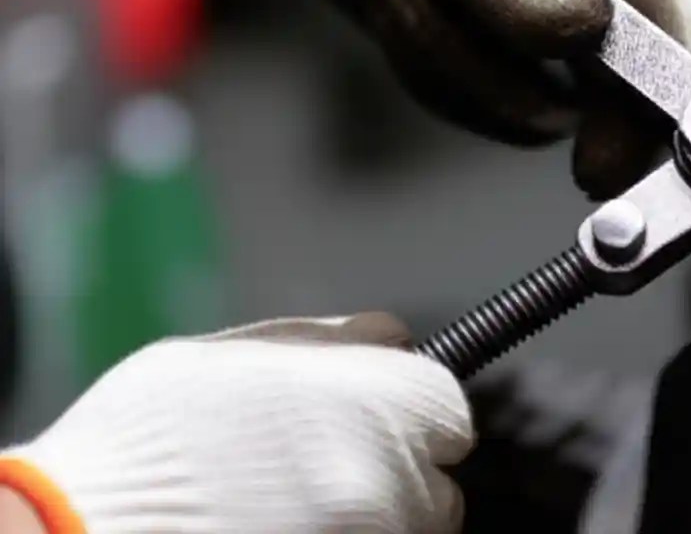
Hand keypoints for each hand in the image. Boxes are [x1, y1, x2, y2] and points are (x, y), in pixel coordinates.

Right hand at [2, 314, 471, 533]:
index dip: (408, 413)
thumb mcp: (236, 353)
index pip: (449, 410)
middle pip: (437, 482)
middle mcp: (395, 480)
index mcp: (384, 404)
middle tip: (317, 470)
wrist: (82, 533)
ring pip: (408, 532)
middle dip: (394, 473)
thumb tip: (393, 335)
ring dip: (372, 520)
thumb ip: (331, 342)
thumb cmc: (148, 439)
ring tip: (291, 510)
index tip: (375, 420)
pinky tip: (283, 532)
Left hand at [227, 0, 690, 198]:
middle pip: (616, 83)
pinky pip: (490, 102)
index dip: (648, 109)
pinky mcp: (506, 39)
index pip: (678, 28)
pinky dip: (435, 73)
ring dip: (455, 68)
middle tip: (431, 24)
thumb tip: (575, 32)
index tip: (594, 165)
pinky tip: (402, 5)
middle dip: (516, 77)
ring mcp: (553, 3)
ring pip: (540, 103)